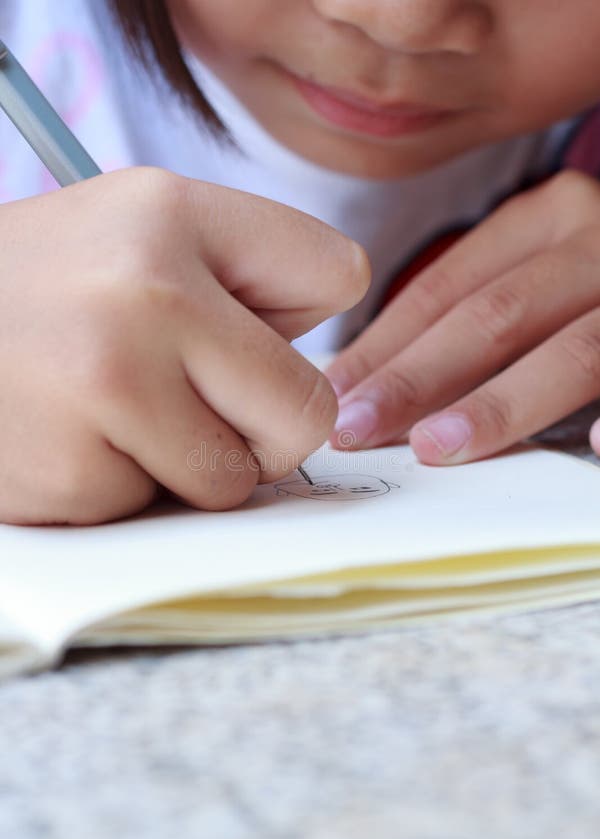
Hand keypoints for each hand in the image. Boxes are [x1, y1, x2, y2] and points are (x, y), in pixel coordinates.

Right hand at [0, 167, 368, 523]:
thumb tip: (322, 384)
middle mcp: (147, 289)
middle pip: (309, 408)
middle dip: (262, 426)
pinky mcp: (75, 472)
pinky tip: (69, 441)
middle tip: (194, 403)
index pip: (339, 273)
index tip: (254, 335)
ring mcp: (109, 385)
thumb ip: (238, 282)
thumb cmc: (35, 294)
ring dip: (187, 464)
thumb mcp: (129, 234)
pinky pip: (159, 508)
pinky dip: (124, 489)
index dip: (304, 321)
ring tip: (112, 415)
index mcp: (171, 212)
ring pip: (237, 478)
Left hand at [327, 171, 599, 463]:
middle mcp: (595, 239)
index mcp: (544, 220)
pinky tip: (596, 447)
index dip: (386, 348)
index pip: (446, 291)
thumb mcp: (537, 267)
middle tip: (357, 430)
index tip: (337, 397)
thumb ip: (476, 311)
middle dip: (418, 379)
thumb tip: (371, 380)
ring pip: (572, 349)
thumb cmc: (592, 279)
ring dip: (502, 404)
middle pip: (493, 316)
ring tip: (438, 446)